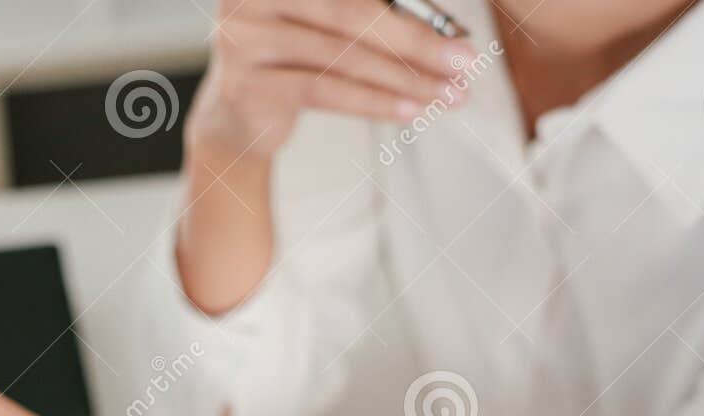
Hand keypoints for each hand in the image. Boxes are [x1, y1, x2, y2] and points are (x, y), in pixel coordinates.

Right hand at [186, 0, 469, 160]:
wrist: (239, 116)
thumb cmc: (299, 57)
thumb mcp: (334, 23)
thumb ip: (377, 11)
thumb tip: (452, 32)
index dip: (413, 5)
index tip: (459, 28)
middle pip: (351, 12)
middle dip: (417, 40)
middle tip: (465, 61)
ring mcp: (243, 34)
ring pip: (341, 55)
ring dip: (405, 78)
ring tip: (449, 94)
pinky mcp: (245, 83)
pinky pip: (323, 90)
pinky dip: (373, 102)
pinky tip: (411, 111)